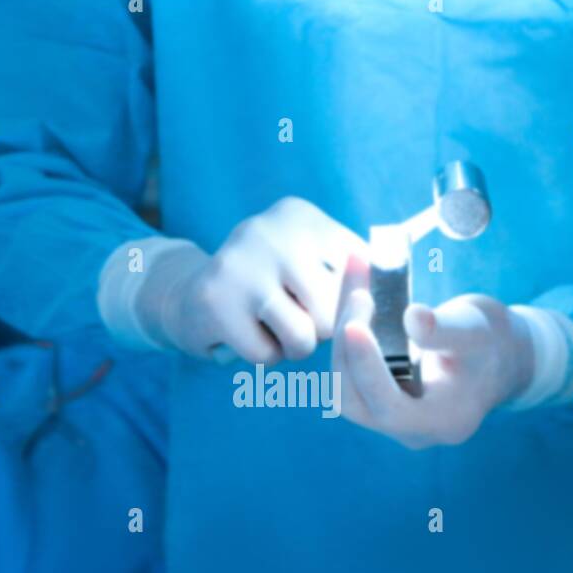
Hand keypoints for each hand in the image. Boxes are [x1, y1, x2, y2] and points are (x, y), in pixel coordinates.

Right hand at [137, 198, 363, 363]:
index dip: (352, 302)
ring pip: (303, 338)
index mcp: (302, 217)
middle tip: (295, 315)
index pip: (362, 272)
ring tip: (273, 328)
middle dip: (321, 330)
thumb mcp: (311, 263)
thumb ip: (357, 275)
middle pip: (334, 310)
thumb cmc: (270, 287)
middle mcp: (270, 231)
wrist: (189, 295)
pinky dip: (262, 356)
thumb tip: (384, 299)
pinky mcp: (213, 302)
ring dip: (293, 348)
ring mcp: (239, 264)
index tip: (330, 297)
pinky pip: (266, 355)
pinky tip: (244, 333)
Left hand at [333, 257, 534, 448]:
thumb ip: (445, 329)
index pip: (389, 408)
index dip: (367, 369)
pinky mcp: (376, 396)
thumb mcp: (478, 331)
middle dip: (347, 345)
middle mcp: (411, 430)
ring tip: (355, 276)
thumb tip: (411, 318)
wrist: (498, 356)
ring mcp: (390, 417)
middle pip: (354, 399)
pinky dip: (347, 330)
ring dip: (342, 331)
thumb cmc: (493, 344)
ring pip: (344, 383)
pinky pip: (348, 368)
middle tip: (358, 290)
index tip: (354, 324)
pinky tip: (355, 289)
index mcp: (441, 423)